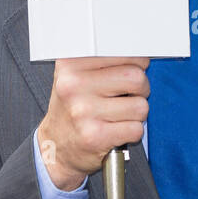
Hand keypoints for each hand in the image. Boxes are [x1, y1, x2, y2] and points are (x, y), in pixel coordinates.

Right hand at [37, 56, 150, 190]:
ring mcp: (83, 111)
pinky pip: (136, 129)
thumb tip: (142, 53)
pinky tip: (115, 130)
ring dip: (137, 113)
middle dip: (141, 89)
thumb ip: (105, 58)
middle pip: (137, 77)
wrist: (54, 145)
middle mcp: (74, 85)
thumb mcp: (77, 74)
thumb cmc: (73, 107)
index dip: (137, 64)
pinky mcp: (94, 136)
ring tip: (118, 114)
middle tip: (127, 95)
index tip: (132, 70)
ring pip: (140, 106)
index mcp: (71, 63)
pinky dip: (132, 132)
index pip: (125, 52)